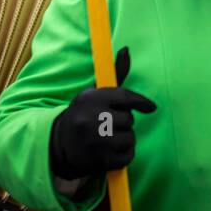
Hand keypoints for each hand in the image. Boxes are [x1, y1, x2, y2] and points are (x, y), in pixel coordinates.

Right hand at [49, 48, 155, 179]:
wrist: (59, 145)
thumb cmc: (85, 115)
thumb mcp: (95, 94)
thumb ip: (115, 74)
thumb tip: (126, 49)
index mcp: (89, 98)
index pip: (125, 97)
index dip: (141, 102)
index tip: (151, 107)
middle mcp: (89, 118)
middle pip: (129, 120)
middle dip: (124, 123)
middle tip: (109, 125)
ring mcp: (94, 141)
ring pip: (130, 139)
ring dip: (125, 140)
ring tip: (108, 139)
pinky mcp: (98, 161)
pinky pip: (128, 157)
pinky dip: (124, 156)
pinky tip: (110, 152)